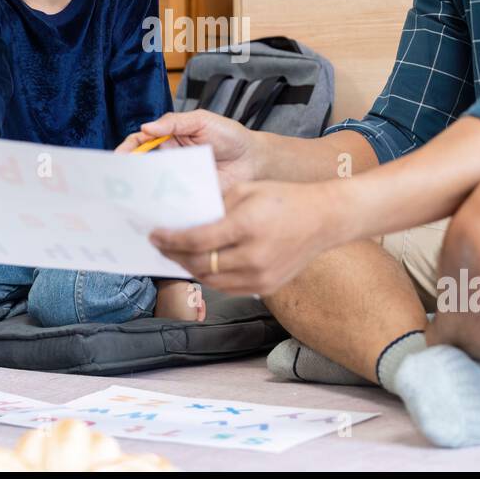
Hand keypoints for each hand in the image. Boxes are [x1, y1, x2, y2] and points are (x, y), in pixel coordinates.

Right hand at [115, 110, 258, 190]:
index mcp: (170, 139)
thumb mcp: (201, 121)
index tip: (120, 156)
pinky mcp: (188, 196)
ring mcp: (178, 179)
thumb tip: (145, 128)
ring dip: (141, 189)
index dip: (128, 148)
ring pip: (153, 185)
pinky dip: (161, 203)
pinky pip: (171, 201)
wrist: (254, 160)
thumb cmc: (230, 136)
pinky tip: (153, 206)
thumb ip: (174, 123)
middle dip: (128, 170)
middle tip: (118, 177)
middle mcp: (170, 160)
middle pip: (142, 165)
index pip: (142, 142)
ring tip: (130, 193)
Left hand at [149, 179, 352, 295]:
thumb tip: (184, 221)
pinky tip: (201, 264)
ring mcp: (261, 277)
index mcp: (248, 226)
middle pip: (200, 264)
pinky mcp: (266, 288)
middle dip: (174, 254)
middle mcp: (254, 256)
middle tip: (160, 244)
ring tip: (177, 254)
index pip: (198, 240)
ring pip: (211, 281)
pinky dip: (210, 277)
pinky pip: (227, 288)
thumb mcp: (247, 190)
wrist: (324, 220)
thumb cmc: (285, 199)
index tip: (154, 234)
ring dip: (189, 268)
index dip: (171, 239)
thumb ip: (215, 207)